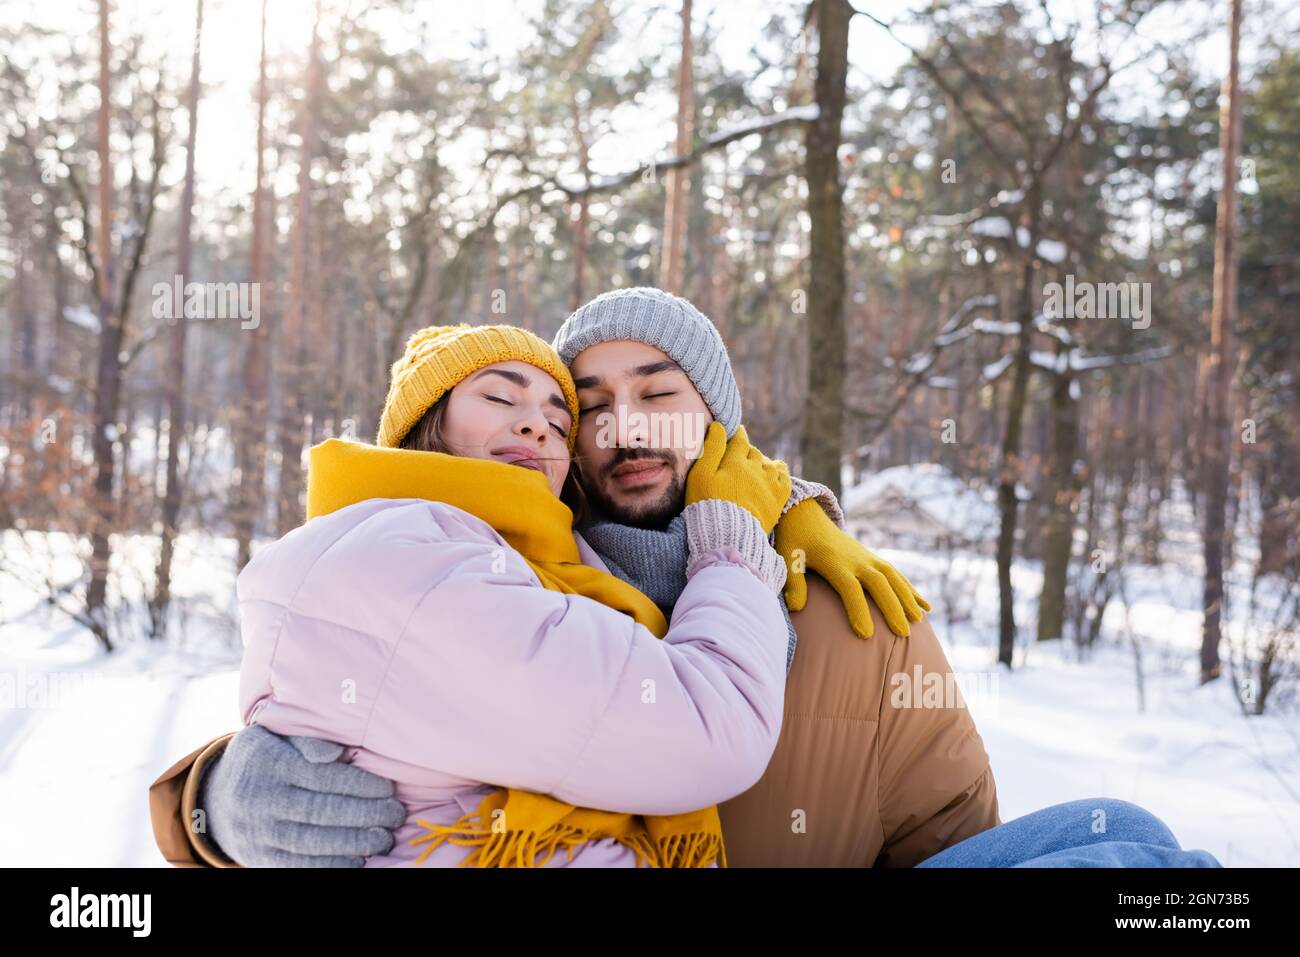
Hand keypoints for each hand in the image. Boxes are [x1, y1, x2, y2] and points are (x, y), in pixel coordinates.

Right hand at [199, 724, 406, 866]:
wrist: (215, 799)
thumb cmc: (262, 760)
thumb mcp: (273, 736)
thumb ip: (306, 741)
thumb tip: (338, 753)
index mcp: (270, 764)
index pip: (323, 777)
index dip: (360, 784)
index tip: (388, 789)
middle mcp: (262, 800)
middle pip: (321, 811)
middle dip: (364, 815)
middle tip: (395, 815)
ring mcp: (259, 833)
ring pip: (311, 841)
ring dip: (352, 843)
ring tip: (382, 839)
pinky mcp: (259, 858)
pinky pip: (298, 865)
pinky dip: (329, 865)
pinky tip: (357, 860)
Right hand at [685, 422, 791, 534]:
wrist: (728, 534)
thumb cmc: (708, 504)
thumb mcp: (701, 475)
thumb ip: (711, 449)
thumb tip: (719, 426)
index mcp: (736, 461)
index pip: (739, 439)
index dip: (736, 435)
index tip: (734, 434)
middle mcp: (756, 468)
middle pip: (754, 452)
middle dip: (747, 451)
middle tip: (739, 457)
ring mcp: (770, 483)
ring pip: (769, 463)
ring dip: (762, 463)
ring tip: (754, 468)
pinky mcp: (779, 498)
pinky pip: (785, 478)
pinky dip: (780, 473)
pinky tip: (774, 474)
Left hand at [775, 499, 931, 638]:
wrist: (807, 514)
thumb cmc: (795, 541)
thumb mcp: (788, 559)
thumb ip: (794, 583)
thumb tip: (795, 608)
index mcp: (835, 562)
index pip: (850, 588)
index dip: (858, 610)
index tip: (866, 635)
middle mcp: (856, 559)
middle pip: (879, 584)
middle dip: (892, 608)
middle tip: (903, 633)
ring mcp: (867, 557)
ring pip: (893, 577)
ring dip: (907, 598)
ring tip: (919, 621)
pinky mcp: (873, 558)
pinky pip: (896, 574)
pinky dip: (911, 589)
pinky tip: (925, 607)